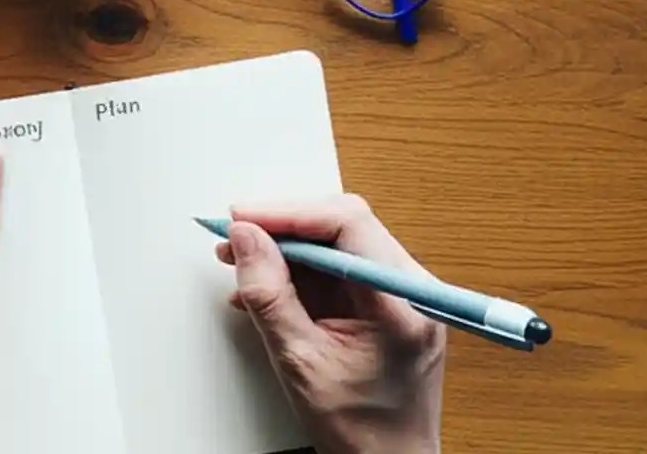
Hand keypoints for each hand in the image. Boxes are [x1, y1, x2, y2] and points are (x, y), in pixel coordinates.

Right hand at [217, 195, 445, 453]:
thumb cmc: (362, 431)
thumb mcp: (301, 362)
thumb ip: (270, 296)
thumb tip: (247, 240)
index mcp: (403, 302)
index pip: (348, 225)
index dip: (289, 214)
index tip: (245, 218)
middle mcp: (411, 289)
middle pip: (341, 227)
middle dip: (282, 229)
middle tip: (235, 237)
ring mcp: (399, 294)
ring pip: (335, 244)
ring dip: (285, 249)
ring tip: (240, 262)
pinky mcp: (383, 302)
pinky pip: (336, 268)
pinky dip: (297, 272)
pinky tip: (264, 286)